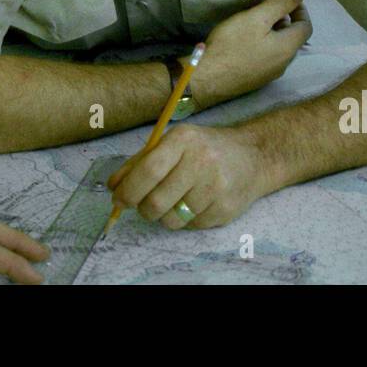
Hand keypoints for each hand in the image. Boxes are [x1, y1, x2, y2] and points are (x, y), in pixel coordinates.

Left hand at [107, 124, 266, 229]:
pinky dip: (185, 220)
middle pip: (157, 201)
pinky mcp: (225, 209)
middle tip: (143, 206)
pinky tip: (194, 203)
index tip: (118, 199)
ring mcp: (216, 187)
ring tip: (173, 201)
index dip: (129, 190)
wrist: (252, 156)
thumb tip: (113, 186)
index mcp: (184, 140)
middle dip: (143, 209)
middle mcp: (202, 162)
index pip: (149, 170)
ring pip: (172, 219)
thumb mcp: (173, 144)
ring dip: (164, 216)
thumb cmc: (204, 148)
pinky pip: (190, 226)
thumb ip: (140, 162)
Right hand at [191, 0, 312, 108]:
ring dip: (273, 32)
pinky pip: (266, 58)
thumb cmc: (231, 45)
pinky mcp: (255, 79)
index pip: (306, 26)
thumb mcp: (256, 18)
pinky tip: (244, 40)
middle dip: (285, 19)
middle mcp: (284, 64)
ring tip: (254, 20)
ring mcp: (269, 74)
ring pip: (279, 48)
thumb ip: (280, 3)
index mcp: (288, 48)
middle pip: (293, 38)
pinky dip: (263, 44)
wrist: (205, 79)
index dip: (300, 9)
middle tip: (266, 6)